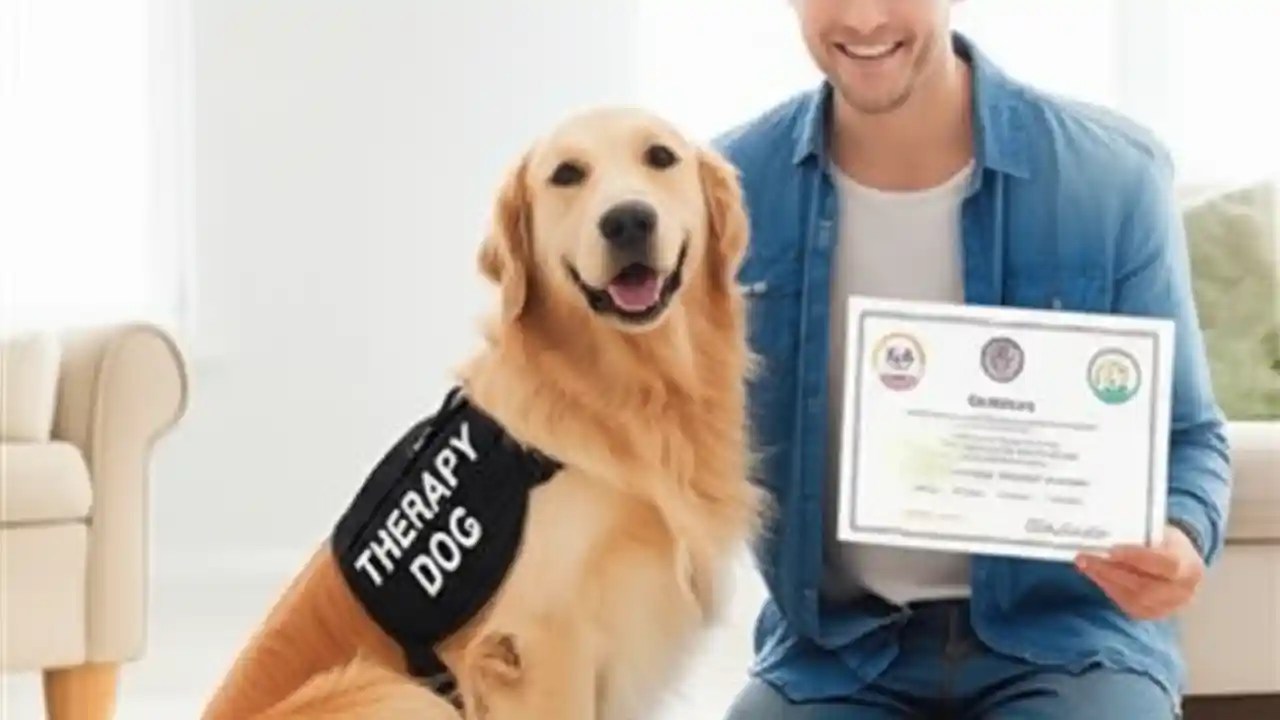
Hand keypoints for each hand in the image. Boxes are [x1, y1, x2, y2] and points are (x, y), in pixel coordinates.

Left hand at [1075, 525, 1204, 619]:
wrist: (1181, 562)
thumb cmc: (1166, 542)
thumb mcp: (1160, 532)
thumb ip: (1140, 536)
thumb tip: (1105, 535)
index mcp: (1190, 566)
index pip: (1166, 564)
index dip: (1137, 558)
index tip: (1110, 550)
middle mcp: (1184, 591)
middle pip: (1145, 586)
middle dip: (1111, 572)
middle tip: (1085, 558)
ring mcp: (1170, 607)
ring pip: (1134, 599)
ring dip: (1105, 581)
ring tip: (1086, 565)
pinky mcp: (1153, 614)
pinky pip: (1128, 605)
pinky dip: (1109, 589)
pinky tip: (1096, 575)